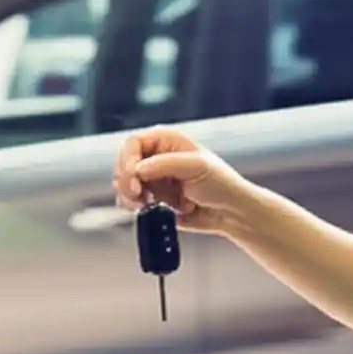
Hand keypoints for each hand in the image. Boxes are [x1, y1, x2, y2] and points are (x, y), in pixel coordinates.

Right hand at [113, 126, 255, 233]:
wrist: (229, 213)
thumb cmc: (220, 183)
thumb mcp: (196, 167)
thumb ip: (165, 165)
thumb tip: (137, 169)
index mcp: (166, 141)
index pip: (133, 143)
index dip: (128, 159)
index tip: (134, 178)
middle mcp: (155, 156)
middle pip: (123, 163)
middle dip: (125, 180)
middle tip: (137, 196)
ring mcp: (152, 178)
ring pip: (123, 183)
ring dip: (127, 195)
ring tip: (143, 204)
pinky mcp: (152, 198)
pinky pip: (130, 200)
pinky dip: (131, 205)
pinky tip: (143, 210)